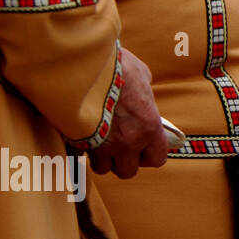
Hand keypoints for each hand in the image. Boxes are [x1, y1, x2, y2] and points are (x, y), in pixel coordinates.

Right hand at [89, 48, 167, 177]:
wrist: (86, 67)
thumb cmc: (118, 68)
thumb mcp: (142, 76)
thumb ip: (145, 94)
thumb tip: (143, 97)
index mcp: (150, 126)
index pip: (157, 159)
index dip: (150, 156)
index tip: (144, 148)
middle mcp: (129, 141)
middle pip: (128, 171)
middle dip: (124, 161)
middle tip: (120, 146)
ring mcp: (104, 145)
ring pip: (104, 169)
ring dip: (103, 159)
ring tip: (101, 142)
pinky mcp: (81, 143)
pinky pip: (84, 158)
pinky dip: (85, 152)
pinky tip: (85, 138)